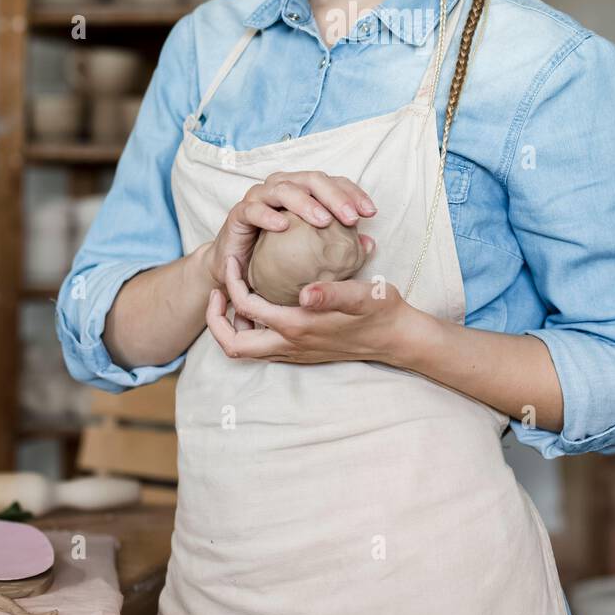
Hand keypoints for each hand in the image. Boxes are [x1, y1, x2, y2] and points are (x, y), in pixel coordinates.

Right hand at [199, 170, 376, 297]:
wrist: (237, 269)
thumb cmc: (277, 255)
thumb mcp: (311, 251)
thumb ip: (339, 244)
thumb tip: (370, 243)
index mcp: (303, 190)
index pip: (332, 182)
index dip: (353, 193)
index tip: (371, 212)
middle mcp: (282, 187)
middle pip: (312, 180)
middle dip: (335, 196)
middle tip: (352, 218)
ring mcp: (259, 197)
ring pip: (284, 188)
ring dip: (306, 203)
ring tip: (324, 221)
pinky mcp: (239, 213)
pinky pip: (253, 209)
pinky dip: (268, 215)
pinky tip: (283, 226)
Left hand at [205, 253, 414, 365]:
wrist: (398, 339)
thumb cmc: (381, 311)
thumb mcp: (361, 295)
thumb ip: (331, 292)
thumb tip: (304, 292)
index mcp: (298, 326)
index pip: (247, 307)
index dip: (232, 283)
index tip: (234, 260)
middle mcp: (291, 345)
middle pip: (234, 344)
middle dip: (216, 319)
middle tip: (219, 291)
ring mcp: (296, 353)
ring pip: (246, 350)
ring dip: (233, 326)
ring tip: (236, 296)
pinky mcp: (302, 354)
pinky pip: (263, 348)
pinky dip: (252, 330)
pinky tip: (264, 306)